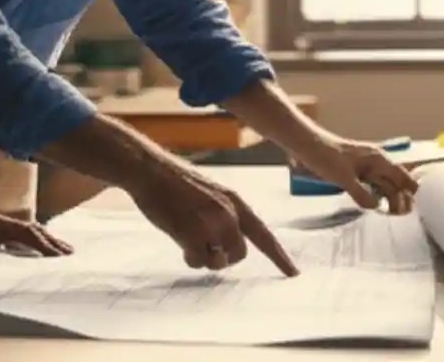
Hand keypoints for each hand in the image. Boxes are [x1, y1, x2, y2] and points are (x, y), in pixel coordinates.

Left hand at [0, 212, 73, 265]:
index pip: (24, 233)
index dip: (41, 244)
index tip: (57, 255)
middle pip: (31, 229)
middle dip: (51, 240)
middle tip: (70, 253)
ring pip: (27, 231)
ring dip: (45, 240)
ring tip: (62, 250)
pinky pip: (19, 236)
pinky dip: (33, 242)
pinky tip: (40, 249)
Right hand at [128, 163, 298, 275]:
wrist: (149, 170)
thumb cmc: (173, 181)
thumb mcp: (208, 192)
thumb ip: (223, 214)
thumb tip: (224, 245)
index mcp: (234, 201)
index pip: (262, 234)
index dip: (278, 256)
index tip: (293, 273)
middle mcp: (228, 213)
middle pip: (240, 254)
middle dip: (223, 256)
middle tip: (202, 246)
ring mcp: (212, 224)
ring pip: (219, 261)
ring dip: (204, 257)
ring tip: (186, 239)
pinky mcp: (193, 234)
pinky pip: (198, 261)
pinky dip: (189, 257)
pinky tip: (179, 241)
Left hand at [293, 136, 418, 213]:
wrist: (307, 145)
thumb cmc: (326, 157)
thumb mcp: (344, 178)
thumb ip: (362, 194)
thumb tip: (377, 207)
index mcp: (378, 160)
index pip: (403, 177)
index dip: (410, 192)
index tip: (413, 209)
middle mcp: (375, 163)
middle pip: (395, 183)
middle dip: (400, 199)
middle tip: (401, 217)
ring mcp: (365, 168)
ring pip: (383, 185)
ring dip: (388, 199)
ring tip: (391, 216)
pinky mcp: (354, 173)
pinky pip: (370, 186)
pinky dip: (374, 196)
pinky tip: (374, 207)